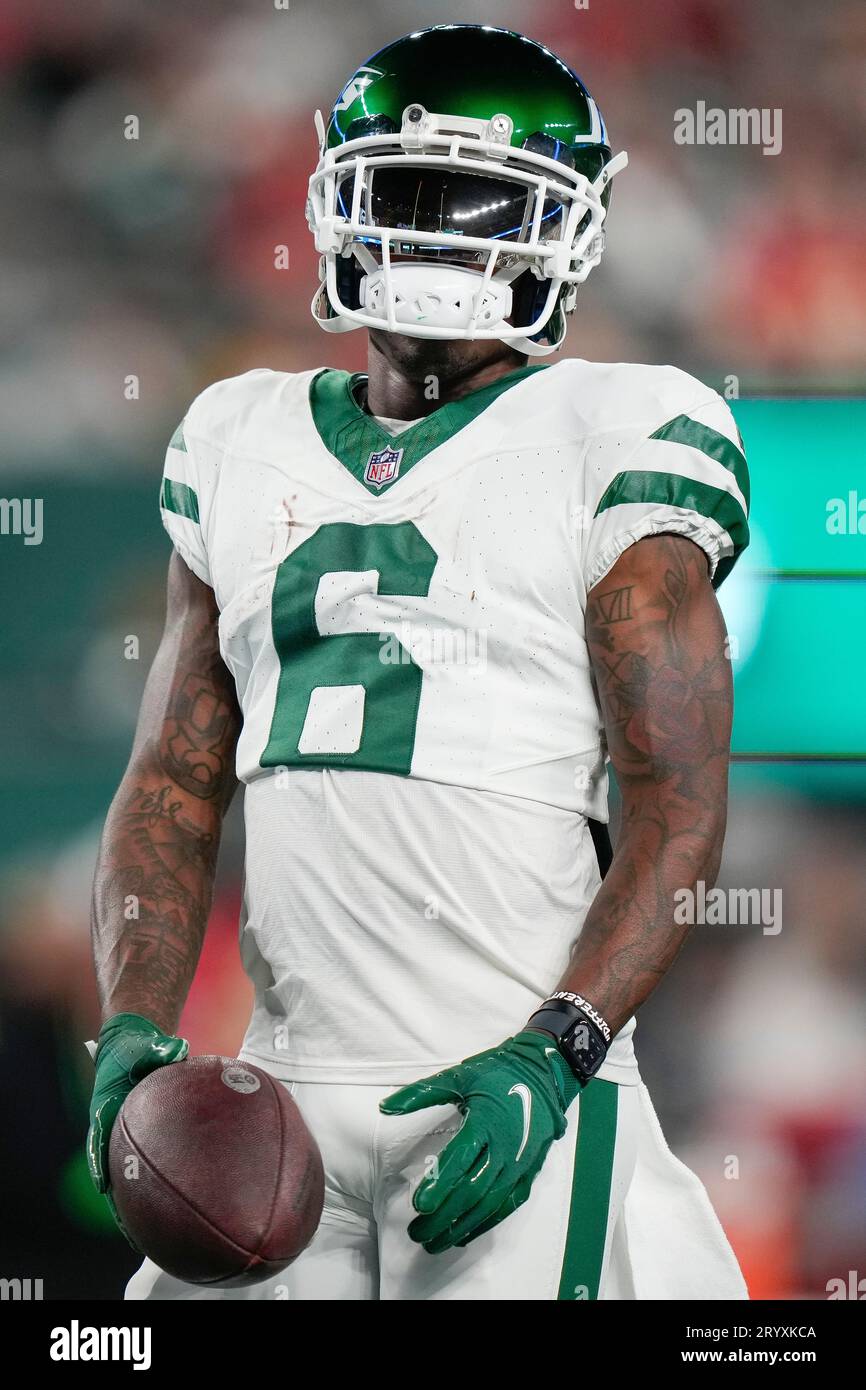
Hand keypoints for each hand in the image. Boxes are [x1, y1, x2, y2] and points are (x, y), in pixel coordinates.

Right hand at [86, 1012, 187, 1242]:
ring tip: (150, 1234)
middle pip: (112, 1168)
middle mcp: (112, 1126)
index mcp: (105, 1107)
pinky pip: (147, 1165)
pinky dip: (156, 1186)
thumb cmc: (137, 1047)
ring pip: (128, 1174)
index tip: (104, 1185)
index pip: (98, 1139)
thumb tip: (178, 1050)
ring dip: (136, 1202)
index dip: (100, 1163)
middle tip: (131, 1227)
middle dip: (120, 1198)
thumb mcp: (145, 1045)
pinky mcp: (141, 1139)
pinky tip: (176, 1205)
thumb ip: (159, 1049)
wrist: (134, 1045)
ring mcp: (126, 1135)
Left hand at [380, 1031, 580, 1253]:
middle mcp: (506, 1148)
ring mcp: (519, 1164)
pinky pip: (507, 1206)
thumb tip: (384, 1107)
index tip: (418, 1205)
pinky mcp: (528, 1173)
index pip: (461, 1160)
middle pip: (473, 1190)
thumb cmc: (496, 1074)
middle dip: (444, 1216)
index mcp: (487, 1122)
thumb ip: (421, 1095)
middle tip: (416, 1232)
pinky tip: (464, 1235)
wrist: (543, 1074)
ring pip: (489, 1204)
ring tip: (433, 1242)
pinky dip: (485, 1224)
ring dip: (461, 1227)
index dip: (440, 1184)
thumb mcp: (458, 1076)